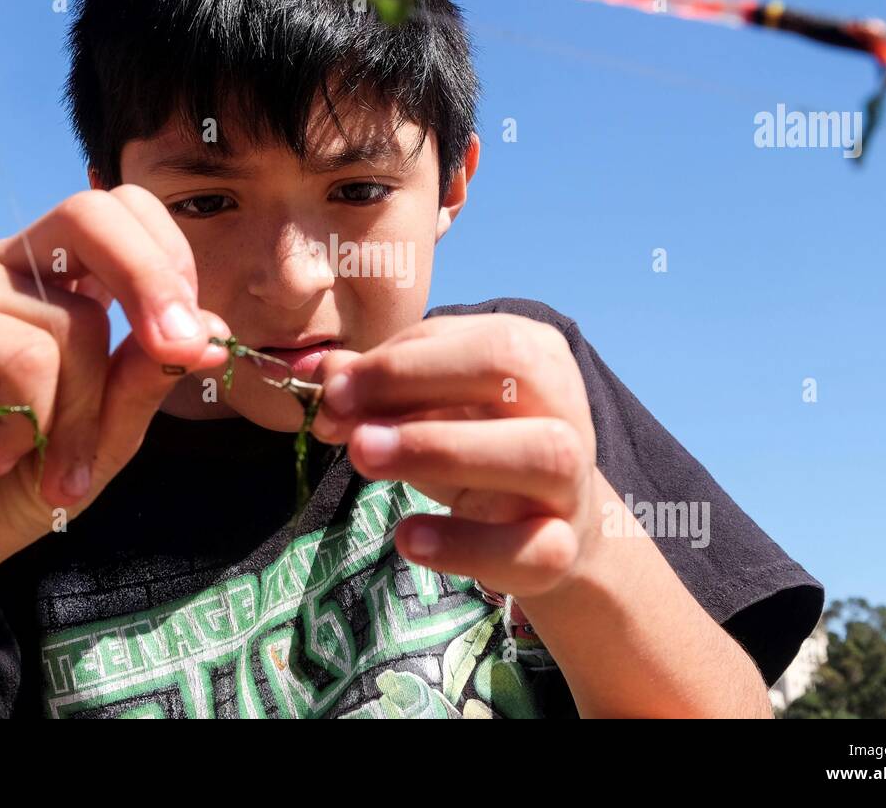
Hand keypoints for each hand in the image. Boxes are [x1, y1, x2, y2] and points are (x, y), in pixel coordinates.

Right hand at [0, 185, 230, 585]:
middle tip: (178, 349)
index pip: (122, 211)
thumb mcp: (109, 432)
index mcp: (56, 277)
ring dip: (82, 414)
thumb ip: (150, 377)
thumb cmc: (21, 480)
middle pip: (92, 214)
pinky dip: (32, 422)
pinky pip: (26, 357)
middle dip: (151, 280)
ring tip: (48, 463)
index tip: (195, 338)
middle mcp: (8, 269)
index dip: (170, 258)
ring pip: (74, 322)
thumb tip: (213, 333)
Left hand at [311, 314, 596, 600]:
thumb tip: (314, 372)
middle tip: (347, 416)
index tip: (332, 392)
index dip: (393, 361)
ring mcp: (571, 482)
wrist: (550, 531)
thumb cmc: (478, 449)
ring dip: (444, 447)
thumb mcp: (427, 411)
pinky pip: (532, 547)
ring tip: (364, 457)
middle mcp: (563, 407)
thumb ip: (375, 387)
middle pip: (511, 364)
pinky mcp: (562, 549)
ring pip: (541, 451)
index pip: (467, 335)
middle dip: (417, 380)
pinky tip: (407, 538)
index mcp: (532, 353)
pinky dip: (466, 544)